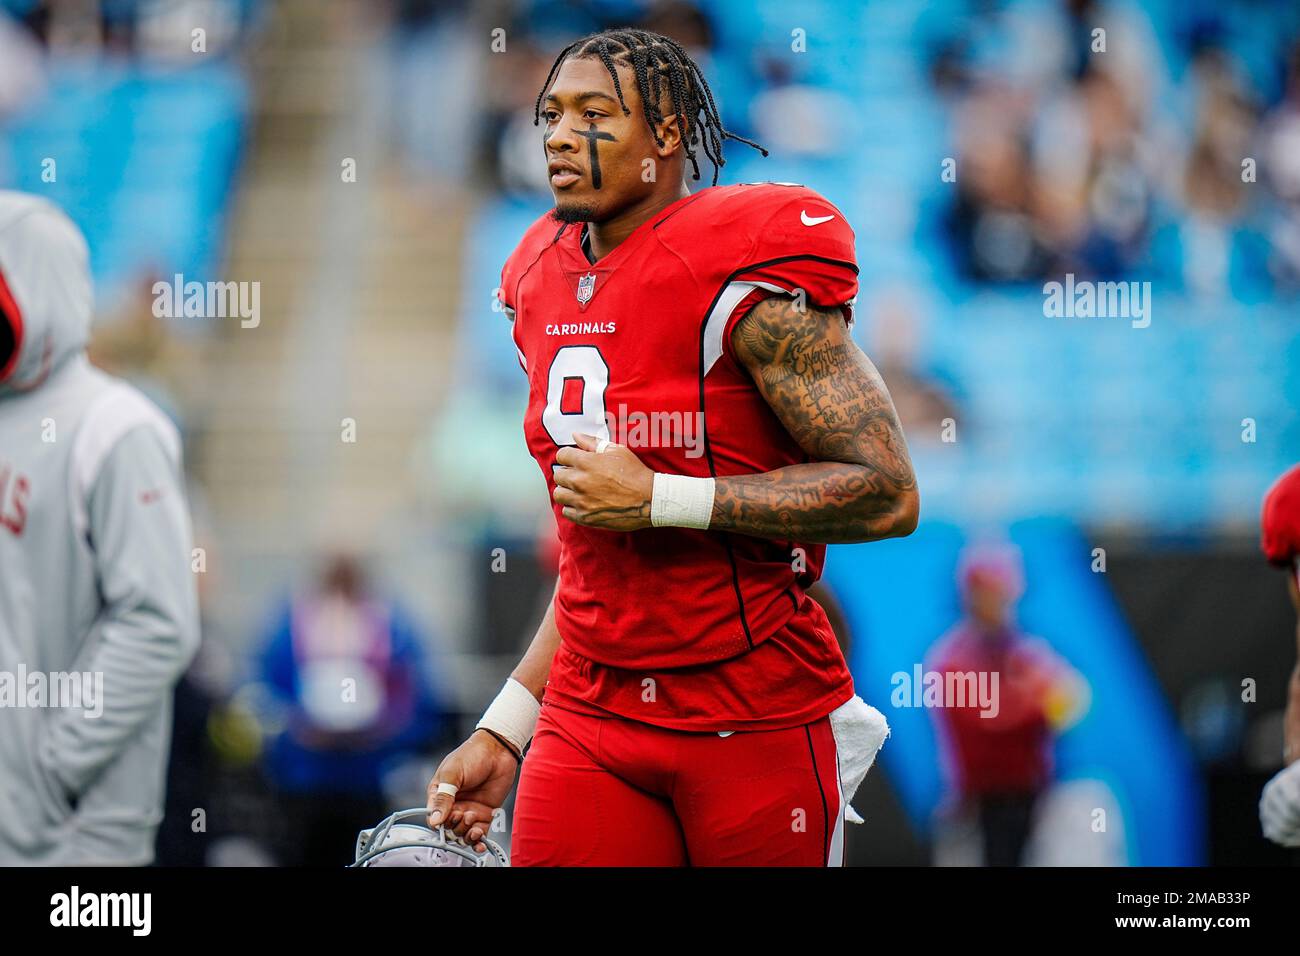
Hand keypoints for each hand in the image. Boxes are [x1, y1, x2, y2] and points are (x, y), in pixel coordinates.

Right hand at [426, 729, 518, 850]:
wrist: (498, 750)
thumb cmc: (472, 755)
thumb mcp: (452, 774)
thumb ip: (444, 797)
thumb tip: (435, 820)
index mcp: (440, 794)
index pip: (433, 818)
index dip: (439, 823)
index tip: (446, 820)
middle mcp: (454, 805)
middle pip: (448, 829)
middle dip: (454, 826)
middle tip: (463, 815)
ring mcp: (469, 810)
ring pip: (462, 834)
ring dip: (466, 833)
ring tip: (472, 819)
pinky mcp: (485, 814)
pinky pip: (479, 834)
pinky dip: (478, 842)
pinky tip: (480, 842)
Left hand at [552, 432, 653, 530]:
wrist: (650, 499)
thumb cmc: (635, 472)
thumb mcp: (617, 451)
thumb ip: (593, 442)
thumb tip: (576, 435)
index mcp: (587, 463)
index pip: (562, 456)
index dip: (568, 457)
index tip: (575, 461)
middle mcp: (580, 481)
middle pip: (558, 475)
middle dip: (567, 473)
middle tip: (579, 476)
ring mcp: (582, 501)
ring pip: (559, 494)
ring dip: (567, 491)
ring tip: (578, 491)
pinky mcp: (585, 517)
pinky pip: (566, 511)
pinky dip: (572, 507)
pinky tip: (583, 503)